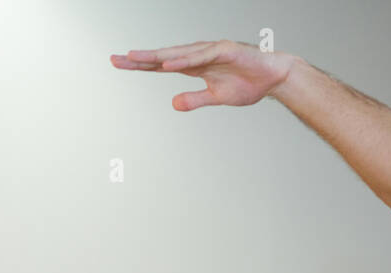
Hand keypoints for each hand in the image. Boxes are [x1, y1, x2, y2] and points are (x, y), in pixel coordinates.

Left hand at [111, 40, 296, 110]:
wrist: (274, 77)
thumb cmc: (247, 84)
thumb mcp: (216, 97)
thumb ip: (194, 99)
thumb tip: (173, 104)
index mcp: (194, 66)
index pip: (161, 65)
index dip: (140, 65)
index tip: (119, 64)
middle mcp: (198, 55)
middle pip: (163, 57)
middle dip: (139, 58)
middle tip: (115, 59)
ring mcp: (211, 51)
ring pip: (178, 54)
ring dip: (156, 56)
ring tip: (134, 58)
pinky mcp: (226, 50)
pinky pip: (201, 57)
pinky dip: (184, 60)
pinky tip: (167, 64)